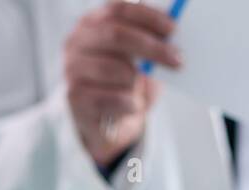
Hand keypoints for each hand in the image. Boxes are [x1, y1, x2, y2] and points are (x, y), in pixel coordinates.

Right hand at [64, 0, 181, 167]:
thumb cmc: (123, 80)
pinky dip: (130, 103)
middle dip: (152, 47)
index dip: (148, 17)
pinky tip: (131, 105)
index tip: (172, 30)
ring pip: (117, 70)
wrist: (105, 119)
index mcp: (91, 22)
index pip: (118, 10)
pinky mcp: (74, 96)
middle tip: (177, 59)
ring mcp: (71, 69)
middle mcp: (75, 42)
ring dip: (137, 81)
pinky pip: (113, 97)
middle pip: (116, 35)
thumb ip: (148, 37)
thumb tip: (171, 32)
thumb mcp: (136, 54)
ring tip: (139, 89)